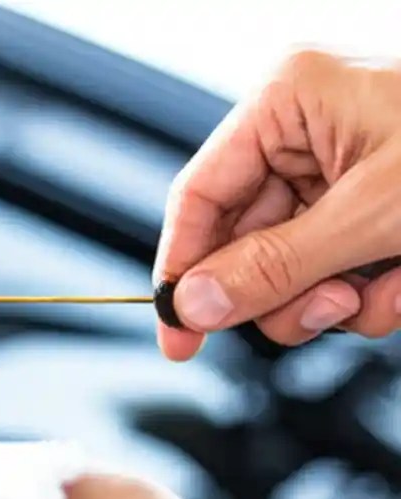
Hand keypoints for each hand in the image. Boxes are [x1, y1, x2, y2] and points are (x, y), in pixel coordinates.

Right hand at [156, 49, 400, 359]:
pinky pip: (336, 264)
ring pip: (291, 263)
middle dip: (287, 289)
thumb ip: (274, 266)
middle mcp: (306, 128)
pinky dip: (372, 290)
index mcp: (289, 100)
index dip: (183, 271)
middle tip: (326, 310)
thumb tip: (195, 306)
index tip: (179, 337)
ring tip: (388, 288)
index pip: (199, 196)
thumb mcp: (374, 218)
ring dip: (337, 297)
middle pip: (245, 239)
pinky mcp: (374, 199)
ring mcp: (341, 165)